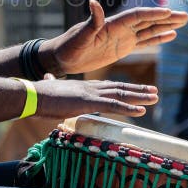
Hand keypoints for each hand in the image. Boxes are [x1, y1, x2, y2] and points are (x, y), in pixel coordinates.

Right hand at [34, 79, 158, 117]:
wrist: (32, 94)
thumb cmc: (38, 94)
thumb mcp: (49, 86)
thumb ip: (52, 82)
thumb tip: (47, 76)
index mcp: (84, 87)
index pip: (109, 87)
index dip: (124, 88)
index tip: (136, 90)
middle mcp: (91, 88)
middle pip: (119, 88)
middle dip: (138, 91)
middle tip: (154, 91)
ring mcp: (91, 94)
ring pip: (121, 94)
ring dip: (140, 97)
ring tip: (155, 97)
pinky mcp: (88, 102)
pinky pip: (113, 105)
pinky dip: (129, 108)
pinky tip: (142, 111)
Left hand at [40, 0, 187, 75]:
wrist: (62, 58)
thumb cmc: (68, 47)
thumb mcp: (79, 36)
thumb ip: (90, 21)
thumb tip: (94, 2)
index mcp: (111, 24)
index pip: (137, 16)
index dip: (153, 13)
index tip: (169, 12)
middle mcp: (120, 28)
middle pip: (148, 20)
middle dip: (166, 17)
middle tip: (185, 15)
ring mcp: (123, 37)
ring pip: (149, 29)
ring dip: (166, 25)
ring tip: (183, 21)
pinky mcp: (123, 48)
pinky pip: (144, 41)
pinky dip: (157, 38)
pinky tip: (170, 35)